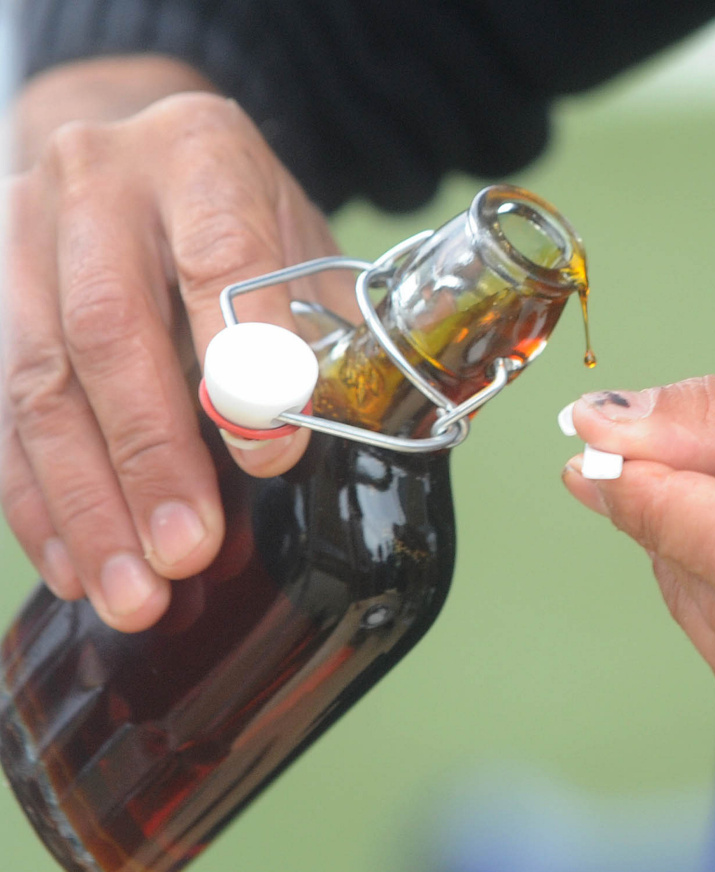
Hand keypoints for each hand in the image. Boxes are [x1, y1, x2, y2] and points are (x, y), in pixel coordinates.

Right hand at [1, 85, 343, 631]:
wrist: (134, 161)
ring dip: (87, 505)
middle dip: (149, 459)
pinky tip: (74, 564)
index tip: (272, 457)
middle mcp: (97, 183)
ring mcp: (22, 238)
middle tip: (188, 554)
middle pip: (108, 331)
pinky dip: (39, 500)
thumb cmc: (239, 219)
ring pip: (38, 384)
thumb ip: (335, 331)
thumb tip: (395, 428)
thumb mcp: (301, 248)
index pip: (220, 257)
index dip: (244, 362)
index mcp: (201, 155)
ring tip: (132, 592)